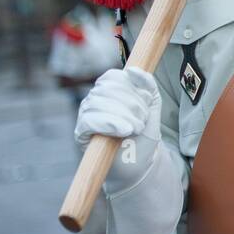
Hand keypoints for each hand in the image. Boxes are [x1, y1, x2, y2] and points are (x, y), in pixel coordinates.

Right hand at [74, 67, 161, 193]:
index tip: (147, 101)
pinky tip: (124, 130)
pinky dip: (110, 123)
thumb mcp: (152, 105)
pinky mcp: (80, 132)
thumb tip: (132, 70)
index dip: (132, 87)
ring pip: (99, 103)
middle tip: (142, 121)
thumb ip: (147, 84)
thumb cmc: (143, 133)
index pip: (113, 76)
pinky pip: (89, 120)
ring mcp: (86, 114)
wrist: (138, 163)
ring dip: (125, 116)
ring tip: (136, 129)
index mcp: (109, 89)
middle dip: (132, 105)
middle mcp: (94, 99)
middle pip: (108, 89)